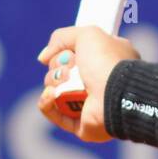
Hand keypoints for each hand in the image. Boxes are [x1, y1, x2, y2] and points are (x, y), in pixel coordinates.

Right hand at [35, 25, 138, 142]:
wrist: (115, 93)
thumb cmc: (106, 62)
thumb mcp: (87, 35)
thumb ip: (62, 37)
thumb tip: (43, 58)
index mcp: (107, 60)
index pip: (78, 53)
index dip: (66, 51)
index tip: (67, 51)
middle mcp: (99, 81)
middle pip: (62, 70)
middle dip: (59, 66)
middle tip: (71, 67)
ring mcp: (89, 104)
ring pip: (55, 89)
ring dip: (54, 82)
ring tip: (66, 82)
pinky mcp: (80, 124)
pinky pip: (53, 111)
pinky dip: (47, 102)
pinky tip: (51, 95)